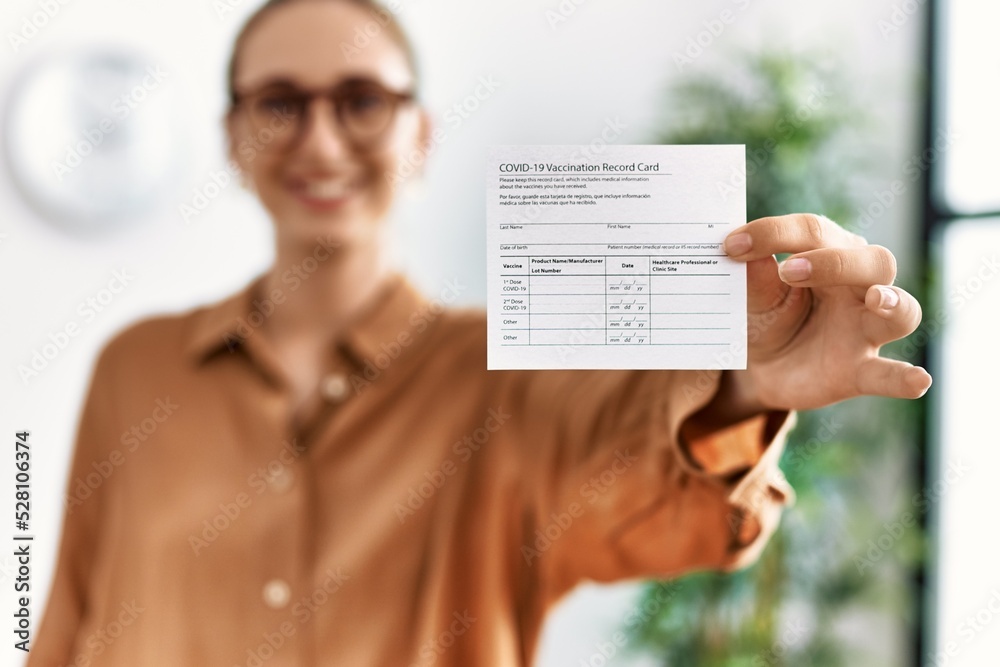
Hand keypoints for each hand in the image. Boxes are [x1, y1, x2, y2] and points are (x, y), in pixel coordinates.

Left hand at [718, 213, 931, 414]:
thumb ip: (752, 279)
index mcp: (829, 255)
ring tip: (874, 299)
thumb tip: (738, 250)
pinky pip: (889, 374)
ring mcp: (865, 329)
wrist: (760, 369)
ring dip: (890, 301)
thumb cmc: (766, 317)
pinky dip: (905, 378)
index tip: (731, 246)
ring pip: (902, 308)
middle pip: (873, 261)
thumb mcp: (753, 298)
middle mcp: (857, 287)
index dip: (773, 233)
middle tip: (787, 271)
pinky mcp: (860, 370)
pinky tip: (918, 380)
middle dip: (834, 261)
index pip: (813, 231)